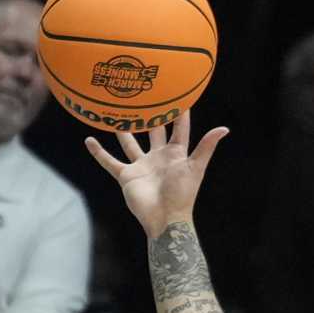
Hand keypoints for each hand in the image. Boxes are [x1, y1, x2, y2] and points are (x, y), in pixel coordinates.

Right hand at [83, 112, 228, 237]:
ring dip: (123, 131)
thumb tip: (224, 128)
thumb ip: (206, 146)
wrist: (165, 218)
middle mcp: (158, 157)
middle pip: (153, 133)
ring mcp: (142, 166)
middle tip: (142, 98)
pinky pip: (109, 162)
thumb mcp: (194, 166)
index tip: (176, 95)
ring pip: (130, 144)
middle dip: (149, 118)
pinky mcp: (126, 176)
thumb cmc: (182, 193)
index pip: (179, 130)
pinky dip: (98, 152)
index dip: (178, 114)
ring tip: (115, 114)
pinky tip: (88, 139)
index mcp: (176, 154)